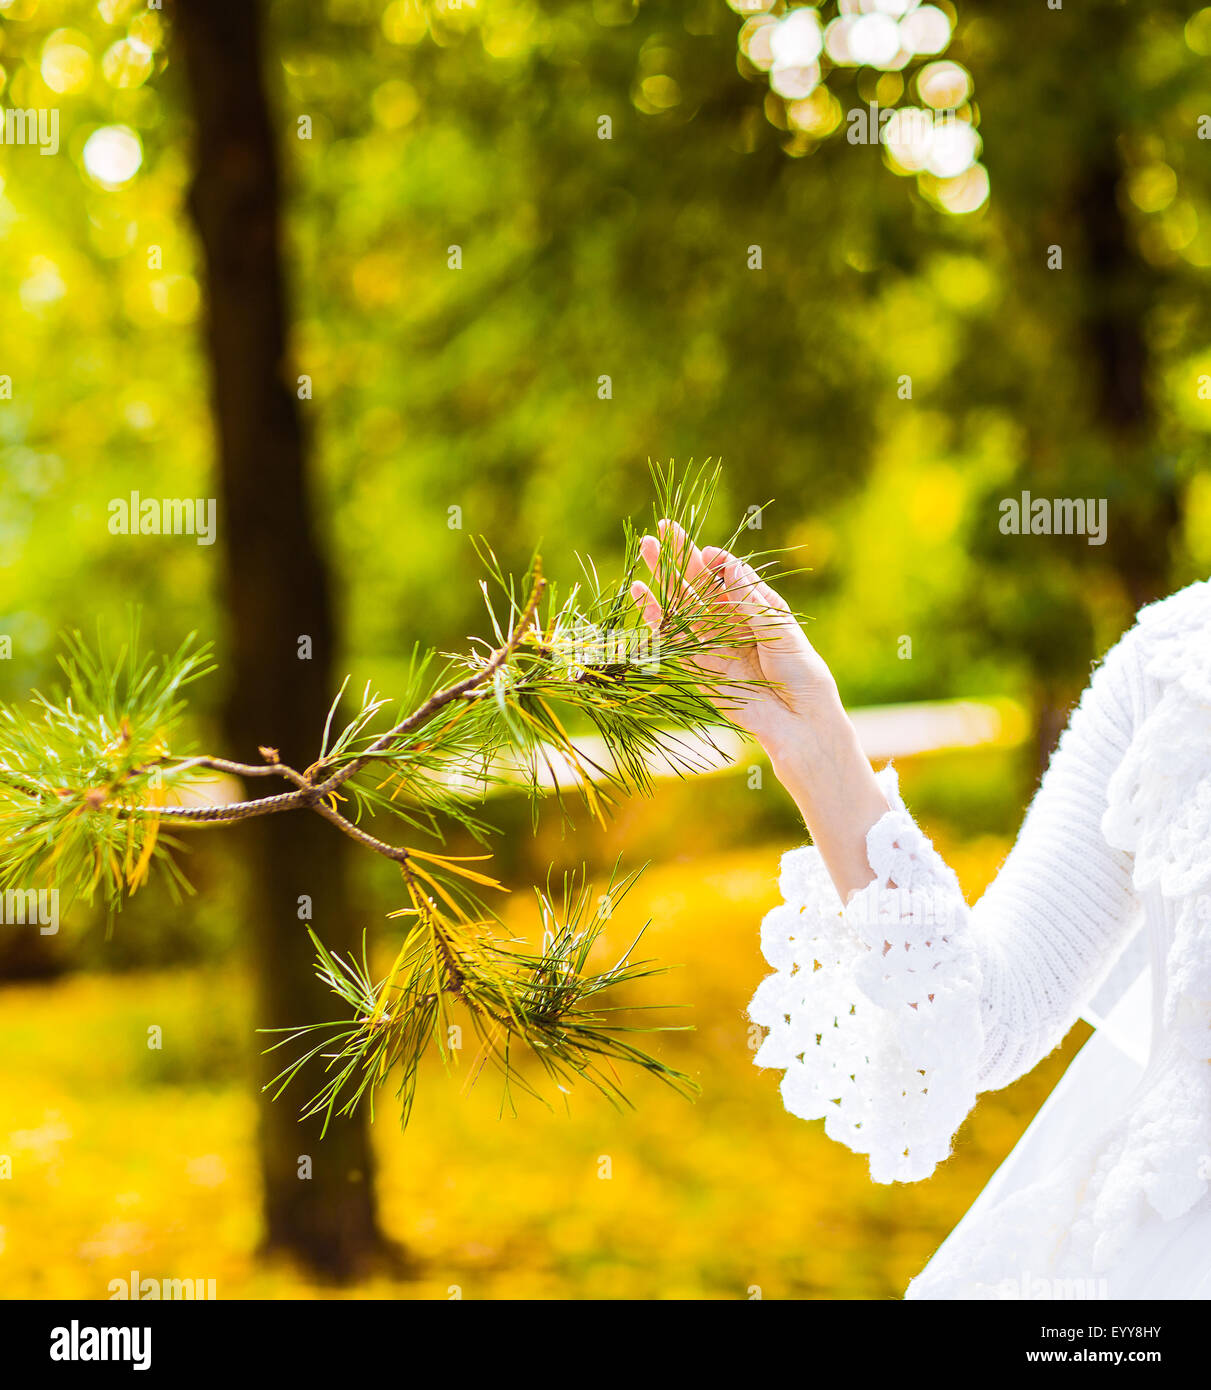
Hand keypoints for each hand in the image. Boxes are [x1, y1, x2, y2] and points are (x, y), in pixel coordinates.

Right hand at [628, 519, 840, 758]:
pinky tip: (641, 592)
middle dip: (681, 557)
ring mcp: (712, 642)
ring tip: (646, 548)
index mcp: (755, 605)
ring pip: (683, 604)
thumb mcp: (779, 629)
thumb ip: (748, 598)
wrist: (797, 721)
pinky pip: (673, 637)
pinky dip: (656, 615)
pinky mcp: (697, 666)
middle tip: (661, 530)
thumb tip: (724, 562)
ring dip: (664, 577)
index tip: (705, 553)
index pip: (728, 574)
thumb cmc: (801, 673)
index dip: (714, 560)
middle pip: (700, 583)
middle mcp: (731, 620)